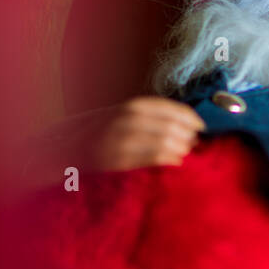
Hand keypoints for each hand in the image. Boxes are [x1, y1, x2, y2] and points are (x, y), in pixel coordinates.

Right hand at [82, 97, 205, 170]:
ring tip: (184, 153)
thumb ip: (151, 118)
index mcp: (133, 106)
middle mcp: (128, 119)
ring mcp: (122, 139)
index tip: (201, 127)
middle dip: (188, 137)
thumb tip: (186, 127)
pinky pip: (152, 158)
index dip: (191, 118)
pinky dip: (169, 159)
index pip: (171, 109)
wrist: (66, 146)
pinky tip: (176, 162)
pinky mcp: (118, 159)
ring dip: (181, 149)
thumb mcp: (125, 116)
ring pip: (165, 142)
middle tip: (194, 145)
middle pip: (172, 127)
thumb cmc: (102, 132)